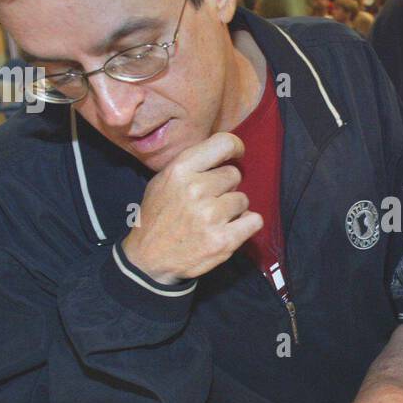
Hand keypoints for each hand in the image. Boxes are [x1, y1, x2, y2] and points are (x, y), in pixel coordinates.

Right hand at [120, 132, 260, 283]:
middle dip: (226, 187)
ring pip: (244, 199)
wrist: (148, 259)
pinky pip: (254, 221)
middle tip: (210, 200)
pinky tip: (231, 228)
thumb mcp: (164, 180)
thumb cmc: (159, 215)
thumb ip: (193, 165)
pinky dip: (247, 224)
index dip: (235, 148)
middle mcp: (196, 189)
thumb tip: (226, 151)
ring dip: (234, 208)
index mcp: (180, 170)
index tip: (237, 154)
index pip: (223, 144)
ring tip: (215, 218)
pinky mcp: (223, 240)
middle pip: (234, 175)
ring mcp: (211, 216)